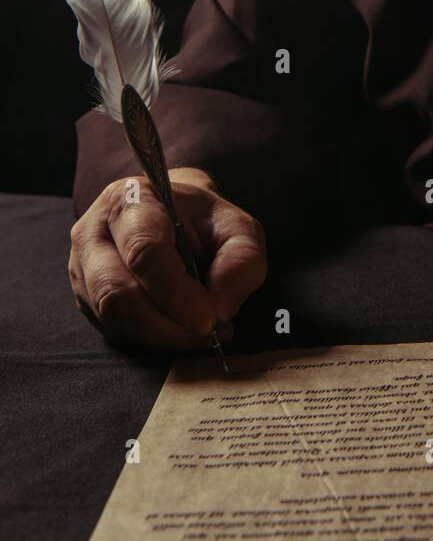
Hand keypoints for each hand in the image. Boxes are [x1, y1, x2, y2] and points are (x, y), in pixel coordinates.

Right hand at [69, 166, 266, 350]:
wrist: (172, 217)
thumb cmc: (203, 222)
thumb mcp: (237, 228)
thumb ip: (241, 260)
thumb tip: (220, 308)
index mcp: (130, 199)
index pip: (144, 252)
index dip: (177, 294)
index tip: (210, 320)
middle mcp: (94, 233)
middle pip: (117, 294)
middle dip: (168, 326)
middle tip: (208, 335)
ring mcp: (82, 268)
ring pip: (112, 319)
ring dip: (161, 337)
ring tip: (198, 334)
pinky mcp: (85, 299)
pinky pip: (113, 332)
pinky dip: (150, 341)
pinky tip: (176, 330)